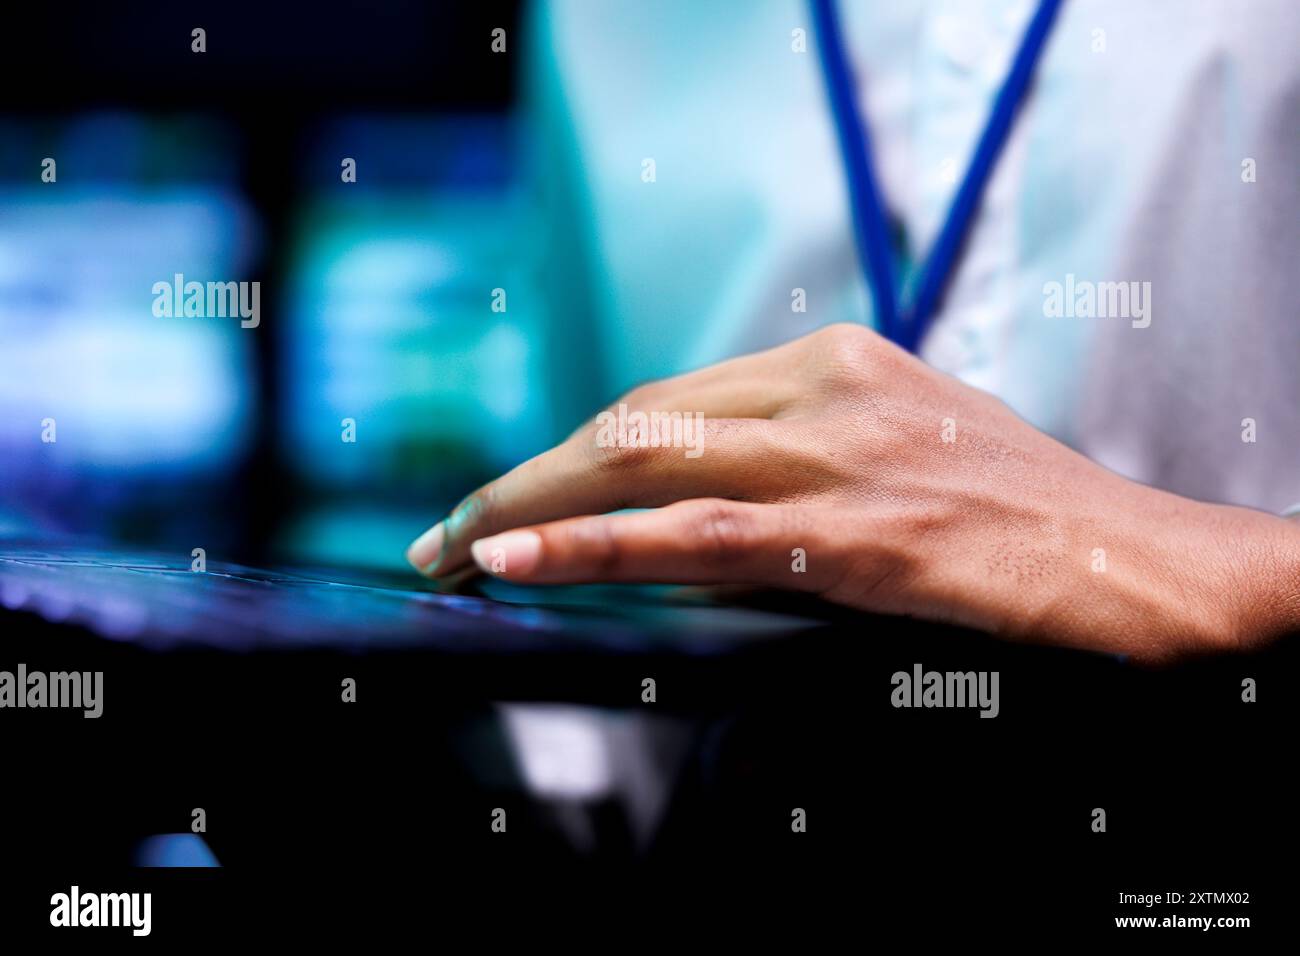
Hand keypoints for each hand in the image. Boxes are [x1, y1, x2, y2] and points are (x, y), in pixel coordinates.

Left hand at [406, 324, 1299, 662]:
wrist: (1139, 561)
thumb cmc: (1026, 515)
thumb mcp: (904, 449)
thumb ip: (804, 457)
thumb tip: (697, 505)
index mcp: (834, 361)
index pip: (666, 398)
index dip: (575, 451)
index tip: (518, 494)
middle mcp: (824, 390)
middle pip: (634, 416)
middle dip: (526, 475)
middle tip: (449, 532)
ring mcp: (836, 455)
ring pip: (641, 460)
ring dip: (526, 505)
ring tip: (450, 550)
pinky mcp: (852, 532)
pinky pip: (689, 534)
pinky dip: (589, 544)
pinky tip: (513, 560)